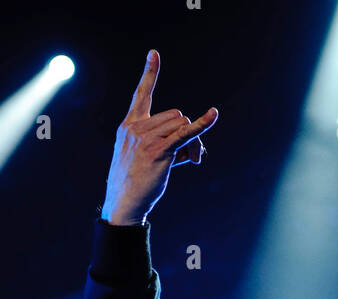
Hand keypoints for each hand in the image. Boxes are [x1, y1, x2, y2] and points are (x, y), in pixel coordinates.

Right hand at [101, 50, 217, 225]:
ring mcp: (147, 138)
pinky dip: (203, 125)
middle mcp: (136, 127)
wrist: (124, 204)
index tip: (154, 54)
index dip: (149, 74)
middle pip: (176, 115)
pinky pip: (186, 133)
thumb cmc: (135, 184)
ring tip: (189, 161)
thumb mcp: (145, 159)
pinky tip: (214, 115)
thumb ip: (168, 146)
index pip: (140, 95)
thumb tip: (196, 150)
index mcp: (129, 126)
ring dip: (193, 142)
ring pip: (183, 125)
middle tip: (189, 156)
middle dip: (187, 132)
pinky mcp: (159, 150)